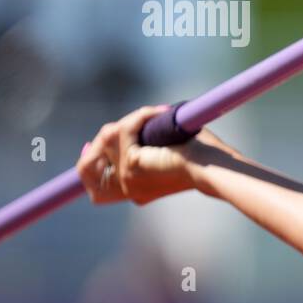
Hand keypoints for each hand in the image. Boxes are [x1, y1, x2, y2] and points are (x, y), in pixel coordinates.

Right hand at [76, 105, 228, 205]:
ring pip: (106, 139)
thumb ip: (144, 143)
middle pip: (86, 168)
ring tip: (158, 114)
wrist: (216, 168)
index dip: (88, 165)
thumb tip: (128, 126)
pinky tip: (162, 112)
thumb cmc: (204, 157)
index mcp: (136, 191)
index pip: (97, 190)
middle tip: (125, 123)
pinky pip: (124, 129)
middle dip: (99, 141)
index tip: (90, 146)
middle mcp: (128, 190)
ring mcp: (127, 180)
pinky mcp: (131, 164)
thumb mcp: (166, 151)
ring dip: (131, 121)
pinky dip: (141, 116)